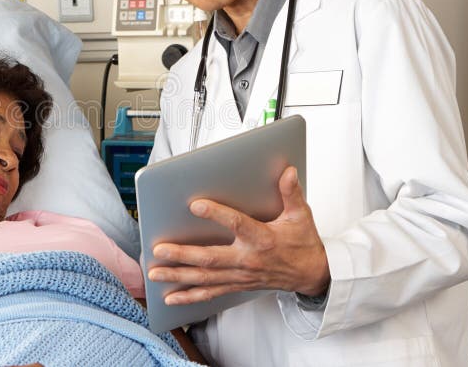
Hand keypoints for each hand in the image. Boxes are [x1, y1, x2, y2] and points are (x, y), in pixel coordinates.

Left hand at [148, 166, 329, 304]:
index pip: (236, 224)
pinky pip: (211, 293)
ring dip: (178, 275)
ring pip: (205, 278)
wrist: (313, 275)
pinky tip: (170, 296)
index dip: (216, 214)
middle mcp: (248, 260)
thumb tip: (288, 171)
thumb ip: (291, 193)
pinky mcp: (237, 284)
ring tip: (154, 272)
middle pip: (210, 258)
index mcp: (262, 238)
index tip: (195, 205)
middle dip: (182, 255)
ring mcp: (240, 275)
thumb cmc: (303, 243)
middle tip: (159, 249)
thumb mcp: (301, 216)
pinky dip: (189, 296)